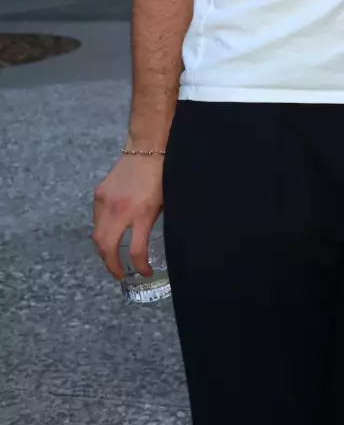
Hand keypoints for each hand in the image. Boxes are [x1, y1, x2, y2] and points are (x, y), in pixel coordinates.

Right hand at [91, 155, 163, 279]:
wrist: (147, 149)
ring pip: (97, 236)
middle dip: (111, 266)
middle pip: (107, 248)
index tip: (145, 272)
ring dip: (104, 250)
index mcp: (142, 214)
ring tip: (113, 258)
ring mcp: (106, 202)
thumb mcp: (166, 203)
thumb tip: (151, 244)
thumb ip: (155, 224)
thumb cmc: (163, 176)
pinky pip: (96, 219)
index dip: (140, 266)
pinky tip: (110, 234)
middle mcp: (121, 211)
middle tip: (120, 275)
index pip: (136, 250)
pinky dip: (102, 230)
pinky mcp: (99, 195)